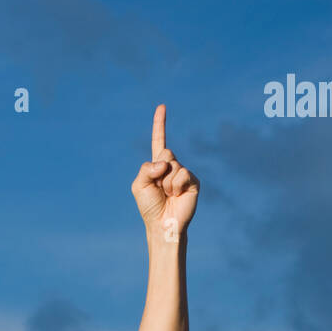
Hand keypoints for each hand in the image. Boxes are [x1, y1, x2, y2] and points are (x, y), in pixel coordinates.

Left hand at [131, 104, 198, 238]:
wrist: (162, 224)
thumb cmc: (149, 207)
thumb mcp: (138, 185)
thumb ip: (146, 168)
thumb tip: (165, 163)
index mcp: (157, 165)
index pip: (158, 141)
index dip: (159, 124)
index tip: (162, 106)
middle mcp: (171, 166)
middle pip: (165, 152)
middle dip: (159, 169)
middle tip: (159, 187)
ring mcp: (183, 173)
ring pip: (173, 163)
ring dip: (166, 181)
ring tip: (168, 194)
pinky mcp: (193, 181)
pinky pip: (182, 173)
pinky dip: (176, 185)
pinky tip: (176, 195)